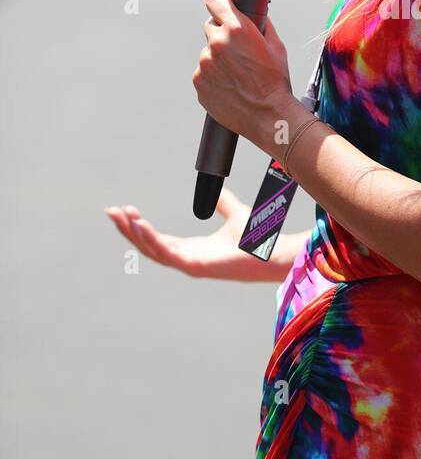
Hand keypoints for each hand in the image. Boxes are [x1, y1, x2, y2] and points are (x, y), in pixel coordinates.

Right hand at [104, 188, 306, 281]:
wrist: (271, 250)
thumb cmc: (255, 238)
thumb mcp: (233, 213)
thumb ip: (221, 203)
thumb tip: (214, 192)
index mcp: (192, 249)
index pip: (157, 238)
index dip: (139, 226)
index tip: (125, 209)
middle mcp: (188, 258)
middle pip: (149, 245)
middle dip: (128, 229)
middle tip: (111, 211)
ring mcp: (190, 264)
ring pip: (153, 250)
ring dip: (134, 233)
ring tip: (120, 216)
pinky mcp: (196, 267)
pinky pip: (167, 254)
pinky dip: (151, 239)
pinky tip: (140, 225)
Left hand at [193, 0, 293, 147]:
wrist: (268, 115)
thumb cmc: (275, 82)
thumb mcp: (276, 46)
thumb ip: (261, 25)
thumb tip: (254, 14)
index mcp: (236, 29)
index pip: (214, 1)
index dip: (220, 5)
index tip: (223, 10)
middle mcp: (217, 43)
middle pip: (211, 26)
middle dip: (222, 34)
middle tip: (237, 51)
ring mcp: (205, 63)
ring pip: (208, 52)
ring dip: (218, 59)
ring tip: (237, 75)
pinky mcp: (199, 81)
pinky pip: (203, 72)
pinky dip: (213, 76)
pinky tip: (230, 86)